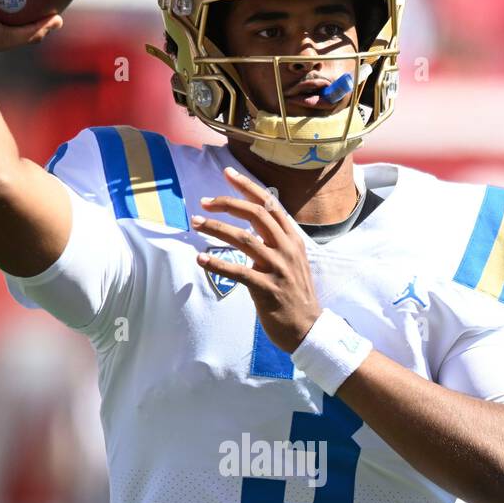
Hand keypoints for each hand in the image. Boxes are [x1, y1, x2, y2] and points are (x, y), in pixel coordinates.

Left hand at [192, 167, 321, 352]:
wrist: (307, 328)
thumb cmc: (294, 295)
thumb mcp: (291, 261)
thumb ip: (274, 242)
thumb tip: (250, 227)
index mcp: (293, 239)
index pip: (269, 204)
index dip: (247, 187)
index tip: (227, 174)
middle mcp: (287, 249)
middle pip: (255, 214)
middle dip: (227, 203)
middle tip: (204, 202)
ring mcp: (278, 268)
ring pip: (243, 239)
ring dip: (216, 229)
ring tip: (195, 223)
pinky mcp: (267, 289)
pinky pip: (238, 272)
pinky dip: (217, 263)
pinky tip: (200, 258)